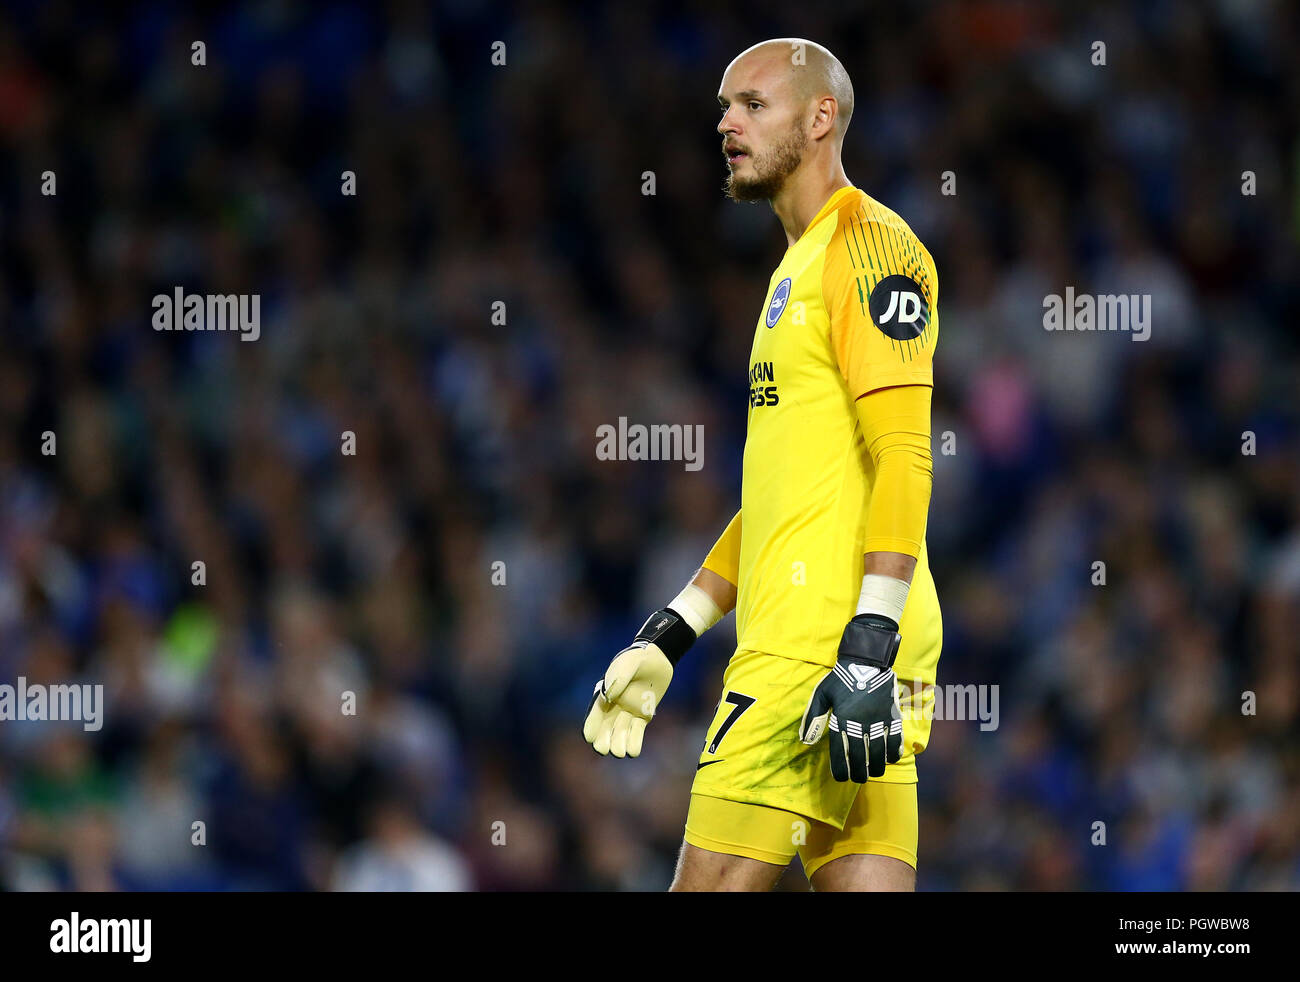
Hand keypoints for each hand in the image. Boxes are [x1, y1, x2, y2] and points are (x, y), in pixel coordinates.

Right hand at [583, 642, 673, 757]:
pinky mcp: (643, 715)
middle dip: (603, 740)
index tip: (589, 738)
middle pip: (605, 728)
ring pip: (620, 733)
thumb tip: (609, 697)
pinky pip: (637, 732)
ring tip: (620, 752)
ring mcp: (629, 712)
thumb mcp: (629, 662)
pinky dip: (634, 742)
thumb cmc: (639, 658)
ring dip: (618, 744)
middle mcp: (615, 706)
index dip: (591, 726)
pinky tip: (633, 752)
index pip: (595, 713)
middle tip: (604, 749)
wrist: (658, 657)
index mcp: (606, 694)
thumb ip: (619, 677)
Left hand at [798, 614, 903, 780]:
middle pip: (860, 755)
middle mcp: (859, 721)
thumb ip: (813, 716)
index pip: (839, 750)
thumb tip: (804, 741)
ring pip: (879, 751)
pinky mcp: (892, 714)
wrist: (867, 659)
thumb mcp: (822, 693)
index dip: (840, 767)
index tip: (841, 778)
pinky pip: (895, 738)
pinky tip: (890, 758)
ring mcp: (878, 718)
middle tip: (858, 779)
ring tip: (874, 773)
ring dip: (877, 766)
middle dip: (859, 772)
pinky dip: (894, 751)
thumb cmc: (841, 678)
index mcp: (840, 717)